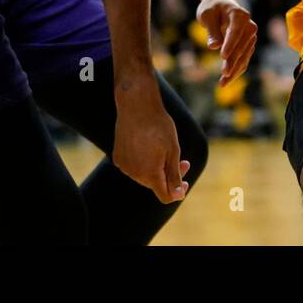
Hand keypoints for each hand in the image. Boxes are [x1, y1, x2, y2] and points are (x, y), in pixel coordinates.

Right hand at [114, 85, 191, 204]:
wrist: (137, 106)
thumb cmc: (159, 126)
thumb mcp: (173, 150)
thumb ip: (174, 175)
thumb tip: (177, 196)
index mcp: (150, 173)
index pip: (164, 196)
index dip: (176, 192)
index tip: (184, 183)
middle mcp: (134, 173)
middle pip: (155, 184)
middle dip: (169, 176)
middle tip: (183, 161)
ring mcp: (124, 166)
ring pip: (144, 176)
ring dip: (156, 168)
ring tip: (164, 150)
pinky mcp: (118, 157)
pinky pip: (133, 167)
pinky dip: (143, 162)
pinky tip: (148, 147)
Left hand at [196, 0, 257, 86]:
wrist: (220, 4)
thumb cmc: (212, 8)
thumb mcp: (207, 15)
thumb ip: (211, 31)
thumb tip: (213, 46)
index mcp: (239, 15)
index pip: (236, 31)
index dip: (230, 44)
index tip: (223, 56)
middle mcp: (249, 25)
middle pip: (242, 46)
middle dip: (233, 61)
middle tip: (223, 74)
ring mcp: (251, 36)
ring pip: (245, 55)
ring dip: (235, 69)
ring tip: (223, 83)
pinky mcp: (248, 44)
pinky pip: (244, 59)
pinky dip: (237, 69)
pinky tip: (227, 80)